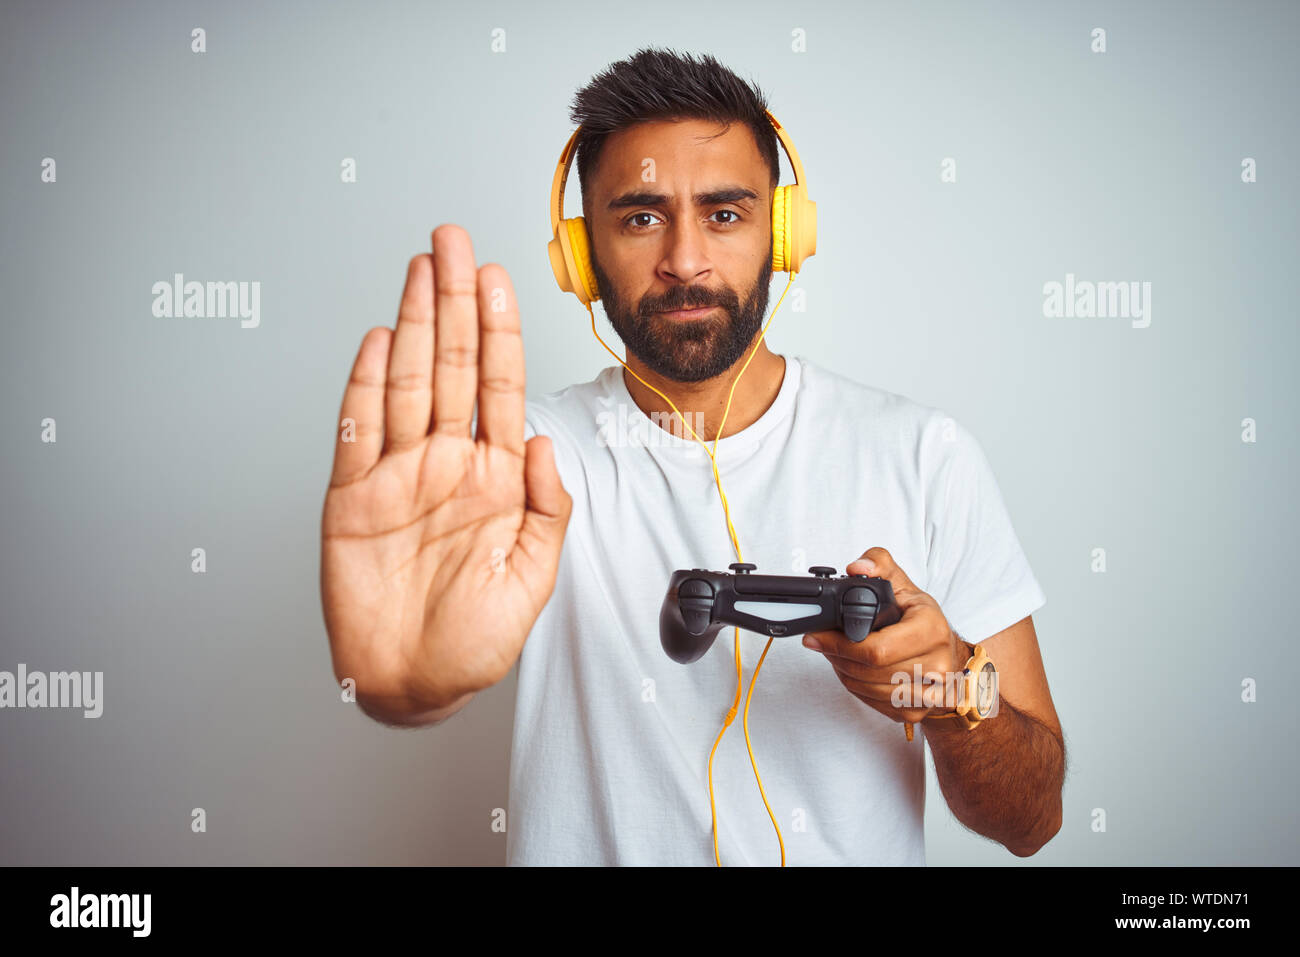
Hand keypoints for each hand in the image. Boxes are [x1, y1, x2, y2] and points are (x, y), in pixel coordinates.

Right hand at [320, 225, 572, 719]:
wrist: (414, 682)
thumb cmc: (476, 637)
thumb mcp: (534, 576)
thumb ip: (549, 508)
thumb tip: (548, 443)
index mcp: (496, 477)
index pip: (501, 386)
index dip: (501, 330)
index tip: (499, 278)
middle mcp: (448, 463)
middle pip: (453, 366)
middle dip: (455, 301)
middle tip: (453, 240)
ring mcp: (400, 475)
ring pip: (408, 382)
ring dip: (414, 323)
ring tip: (421, 268)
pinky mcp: (354, 498)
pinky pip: (360, 430)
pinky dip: (366, 385)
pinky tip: (379, 342)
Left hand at [803, 547, 967, 725]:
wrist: (951, 656)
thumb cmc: (924, 620)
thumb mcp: (904, 585)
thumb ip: (879, 564)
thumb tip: (857, 567)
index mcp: (932, 631)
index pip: (876, 650)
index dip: (840, 644)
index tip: (817, 636)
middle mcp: (936, 666)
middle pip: (867, 671)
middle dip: (836, 656)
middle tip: (821, 643)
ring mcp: (928, 695)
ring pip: (866, 689)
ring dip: (842, 671)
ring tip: (837, 653)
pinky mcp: (915, 713)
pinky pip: (872, 703)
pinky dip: (856, 687)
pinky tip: (854, 670)